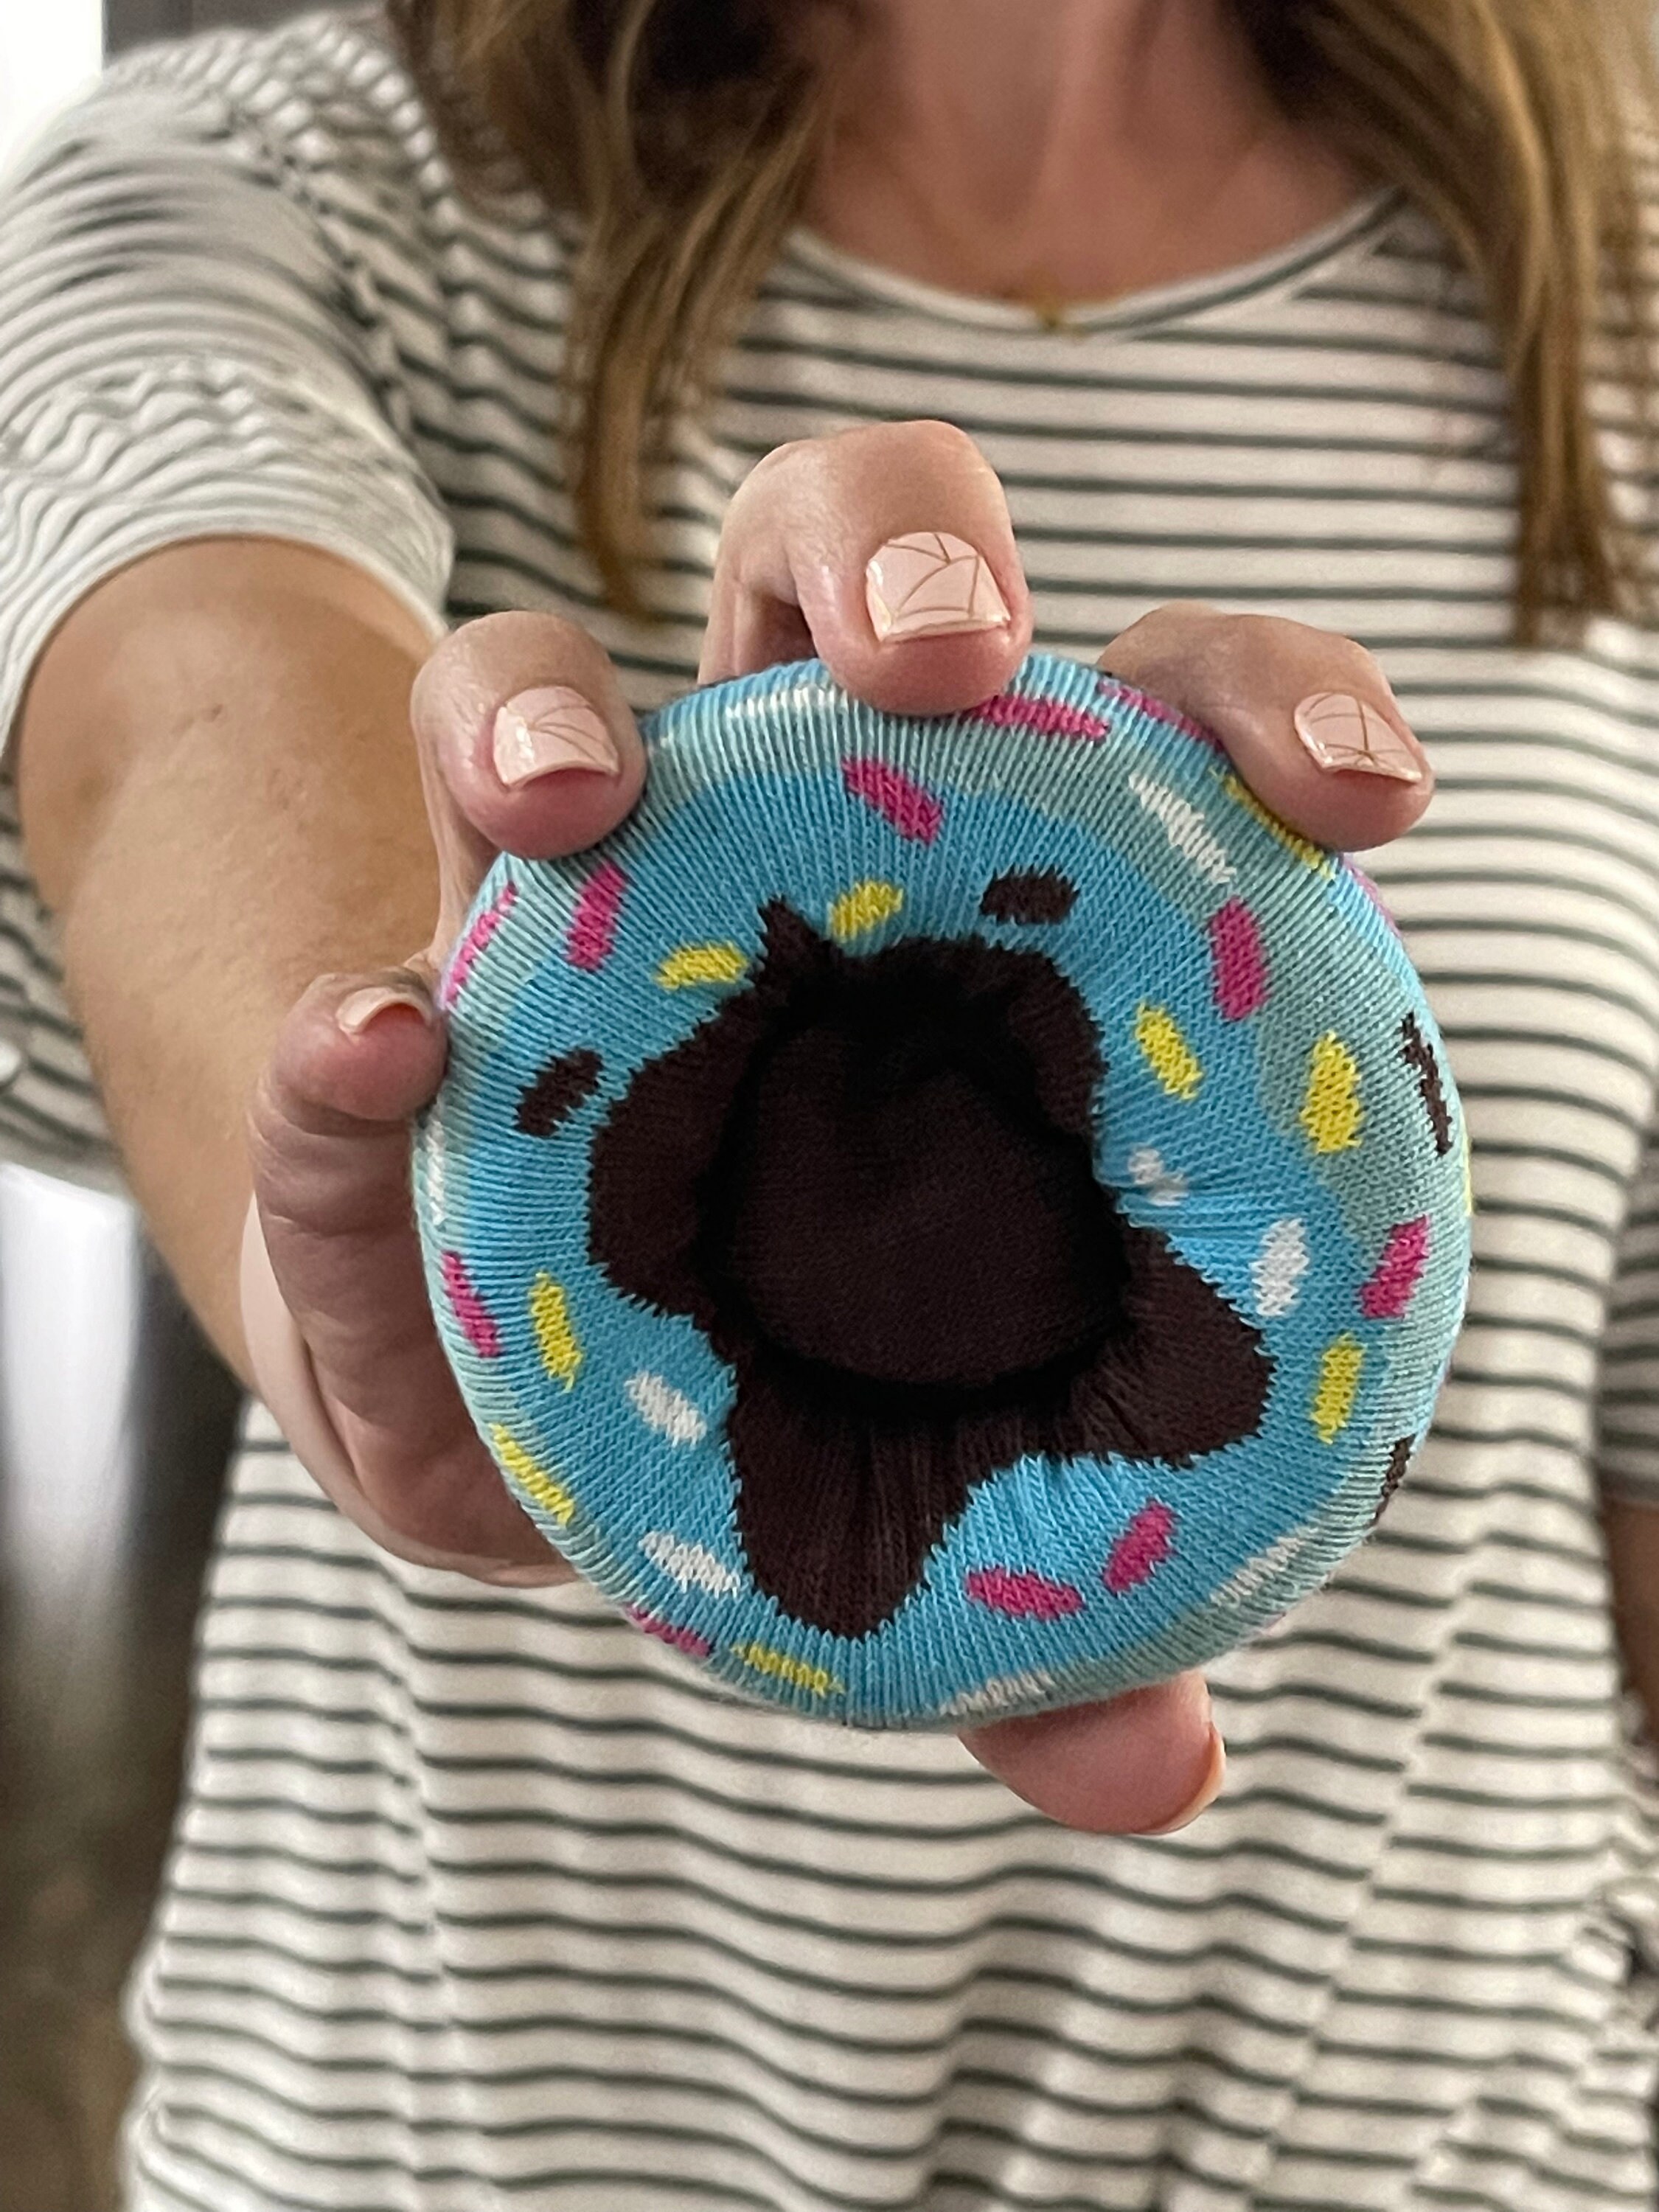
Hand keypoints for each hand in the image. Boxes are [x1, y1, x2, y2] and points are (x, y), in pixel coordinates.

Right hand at [247, 419, 1432, 1831]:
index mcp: (957, 909)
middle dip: (900, 543)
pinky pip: (343, 982)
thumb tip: (1167, 1770)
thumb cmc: (748, 1386)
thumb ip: (1032, 1614)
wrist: (490, 1388)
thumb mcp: (894, 1488)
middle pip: (836, 560)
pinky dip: (346, 1032)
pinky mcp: (377, 1010)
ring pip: (540, 670)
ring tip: (570, 808)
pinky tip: (375, 1061)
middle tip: (957, 662)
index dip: (1253, 704)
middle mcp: (757, 840)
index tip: (1360, 798)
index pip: (1129, 729)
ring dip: (544, 706)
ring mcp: (550, 894)